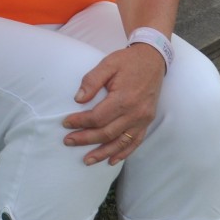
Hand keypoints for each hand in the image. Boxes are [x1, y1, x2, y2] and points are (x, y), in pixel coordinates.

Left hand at [60, 44, 164, 165]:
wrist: (153, 59)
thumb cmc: (128, 61)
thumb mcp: (108, 64)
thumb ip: (91, 80)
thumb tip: (78, 99)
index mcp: (124, 98)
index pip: (97, 117)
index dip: (80, 122)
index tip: (66, 123)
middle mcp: (135, 112)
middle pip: (107, 132)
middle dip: (85, 139)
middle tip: (68, 141)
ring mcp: (143, 119)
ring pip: (121, 142)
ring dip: (103, 152)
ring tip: (87, 160)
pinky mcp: (147, 121)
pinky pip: (135, 141)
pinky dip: (123, 153)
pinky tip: (111, 160)